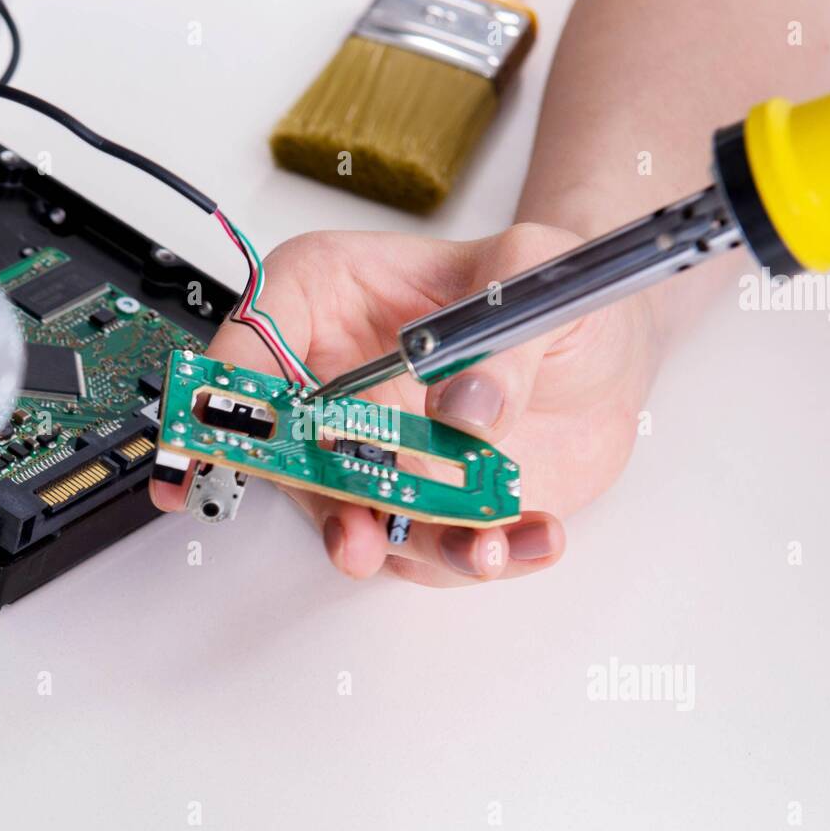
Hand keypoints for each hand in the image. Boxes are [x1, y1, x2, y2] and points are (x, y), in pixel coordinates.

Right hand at [151, 223, 662, 585]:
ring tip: (480, 547)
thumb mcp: (532, 272)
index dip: (227, 400)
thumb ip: (497, 345)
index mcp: (327, 299)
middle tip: (357, 539)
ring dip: (414, 546)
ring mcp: (379, 455)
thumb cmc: (545, 286)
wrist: (602, 349)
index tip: (228, 443)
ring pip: (363, 518)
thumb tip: (466, 412)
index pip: (252, 348)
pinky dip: (483, 558)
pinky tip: (529, 540)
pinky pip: (437, 548)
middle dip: (324, 507)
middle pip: (294, 456)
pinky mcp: (426, 507)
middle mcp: (339, 387)